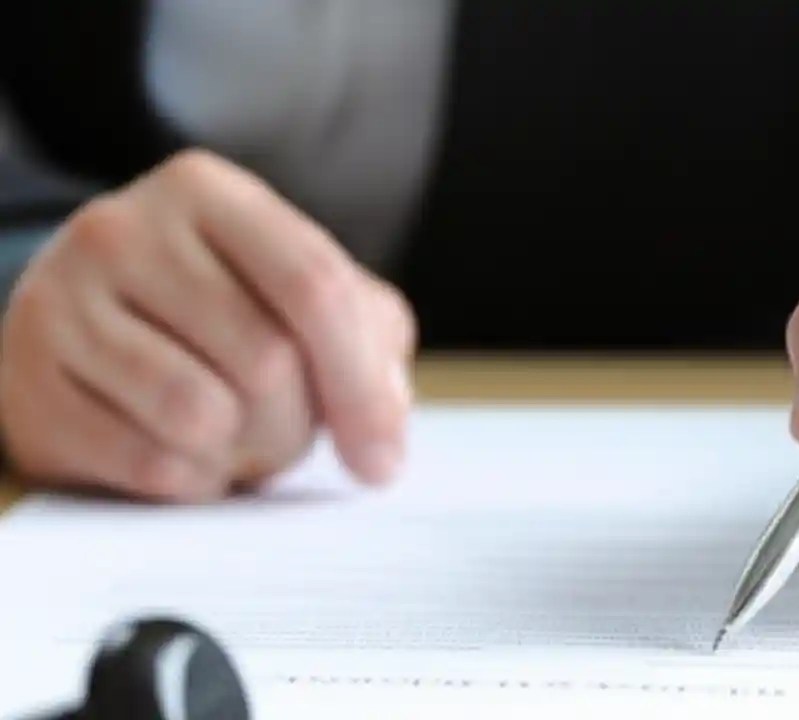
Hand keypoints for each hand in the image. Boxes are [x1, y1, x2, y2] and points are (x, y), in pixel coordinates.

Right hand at [0, 149, 415, 501]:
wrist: (83, 326)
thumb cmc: (219, 309)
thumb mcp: (301, 294)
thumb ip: (366, 339)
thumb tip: (381, 435)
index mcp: (206, 192)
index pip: (314, 286)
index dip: (362, 384)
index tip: (382, 461)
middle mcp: (122, 229)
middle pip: (267, 360)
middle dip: (298, 424)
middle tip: (285, 430)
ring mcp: (59, 302)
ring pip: (201, 415)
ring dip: (241, 453)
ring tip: (234, 436)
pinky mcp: (26, 382)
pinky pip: (145, 464)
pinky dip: (189, 482)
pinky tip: (183, 454)